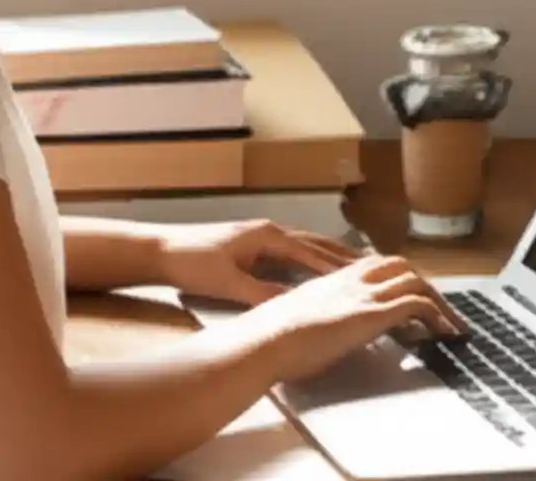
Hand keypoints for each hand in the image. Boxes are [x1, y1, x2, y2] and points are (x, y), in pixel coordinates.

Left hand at [158, 219, 363, 305]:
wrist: (160, 249)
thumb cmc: (192, 263)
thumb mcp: (229, 283)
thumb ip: (262, 293)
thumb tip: (294, 305)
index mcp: (267, 237)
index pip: (311, 254)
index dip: (338, 268)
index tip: (365, 279)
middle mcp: (269, 231)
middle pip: (314, 244)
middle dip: (343, 256)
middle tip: (375, 269)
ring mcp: (260, 235)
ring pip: (304, 245)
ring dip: (329, 254)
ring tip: (356, 265)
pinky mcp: (251, 243)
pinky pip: (291, 250)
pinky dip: (310, 258)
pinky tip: (316, 269)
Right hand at [231, 254, 470, 381]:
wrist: (264, 341)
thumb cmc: (270, 337)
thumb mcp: (297, 317)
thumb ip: (317, 315)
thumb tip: (324, 329)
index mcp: (330, 279)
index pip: (373, 265)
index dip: (394, 277)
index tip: (406, 294)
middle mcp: (350, 279)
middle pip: (399, 266)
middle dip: (421, 284)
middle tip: (435, 309)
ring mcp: (362, 294)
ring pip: (414, 280)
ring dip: (437, 301)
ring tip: (450, 324)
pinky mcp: (371, 314)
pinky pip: (415, 304)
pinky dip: (436, 316)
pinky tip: (444, 333)